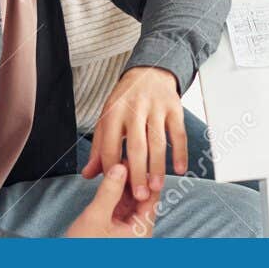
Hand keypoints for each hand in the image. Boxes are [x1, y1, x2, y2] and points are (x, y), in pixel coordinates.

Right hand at [65, 162, 155, 237]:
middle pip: (141, 195)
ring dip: (121, 184)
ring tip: (112, 168)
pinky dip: (114, 194)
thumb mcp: (95, 217)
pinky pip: (120, 206)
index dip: (142, 174)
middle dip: (130, 177)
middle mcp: (139, 230)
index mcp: (142, 230)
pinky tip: (108, 182)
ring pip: (131, 199)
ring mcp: (128, 229)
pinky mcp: (117, 229)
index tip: (132, 159)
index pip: (151, 194)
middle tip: (118, 160)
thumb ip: (109, 191)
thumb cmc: (83, 253)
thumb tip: (120, 167)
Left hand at [81, 67, 186, 203]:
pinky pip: (179, 133)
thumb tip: (88, 175)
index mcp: (113, 113)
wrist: (149, 71)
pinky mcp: (174, 107)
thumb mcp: (107, 118)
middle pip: (136, 146)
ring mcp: (156, 107)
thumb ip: (99, 147)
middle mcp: (134, 109)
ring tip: (156, 187)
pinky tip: (180, 169)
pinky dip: (180, 152)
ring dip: (159, 167)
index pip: (110, 146)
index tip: (116, 188)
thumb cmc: (125, 100)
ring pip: (159, 142)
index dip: (112, 169)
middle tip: (140, 195)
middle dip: (138, 173)